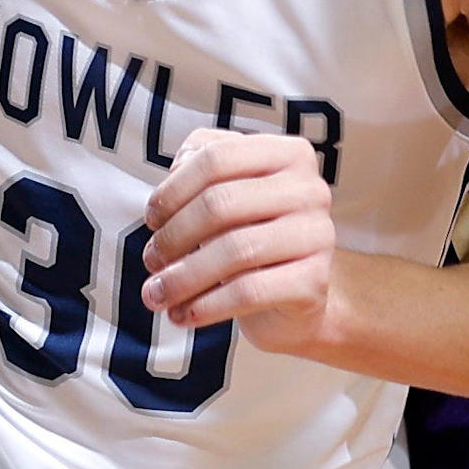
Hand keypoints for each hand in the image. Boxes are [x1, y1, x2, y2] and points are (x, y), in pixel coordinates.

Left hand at [139, 127, 338, 343]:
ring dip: (183, 277)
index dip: (172, 190)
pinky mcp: (314, 281)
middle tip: (150, 260)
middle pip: (221, 204)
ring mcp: (317, 235)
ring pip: (234, 251)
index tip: (151, 219)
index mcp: (287, 154)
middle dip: (173, 236)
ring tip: (156, 294)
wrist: (292, 299)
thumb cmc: (250, 236)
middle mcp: (309, 189)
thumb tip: (166, 195)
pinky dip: (206, 306)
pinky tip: (184, 315)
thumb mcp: (224, 194)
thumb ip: (195, 172)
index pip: (216, 158)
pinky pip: (249, 292)